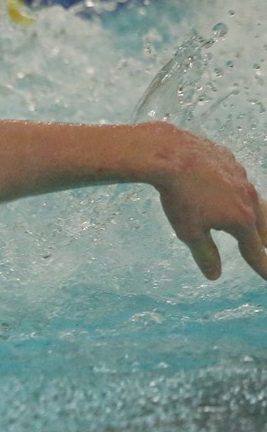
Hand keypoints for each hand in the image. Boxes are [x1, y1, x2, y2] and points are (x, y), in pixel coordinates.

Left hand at [149, 123, 266, 280]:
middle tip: (265, 250)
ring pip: (258, 201)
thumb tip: (214, 275)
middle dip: (264, 241)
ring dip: (260, 216)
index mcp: (242, 220)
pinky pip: (241, 182)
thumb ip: (205, 254)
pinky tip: (234, 192)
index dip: (261, 265)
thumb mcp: (189, 232)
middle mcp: (249, 199)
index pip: (254, 250)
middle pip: (263, 225)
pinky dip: (242, 193)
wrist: (173, 156)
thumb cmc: (179, 197)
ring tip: (259, 223)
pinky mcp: (231, 163)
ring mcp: (242, 179)